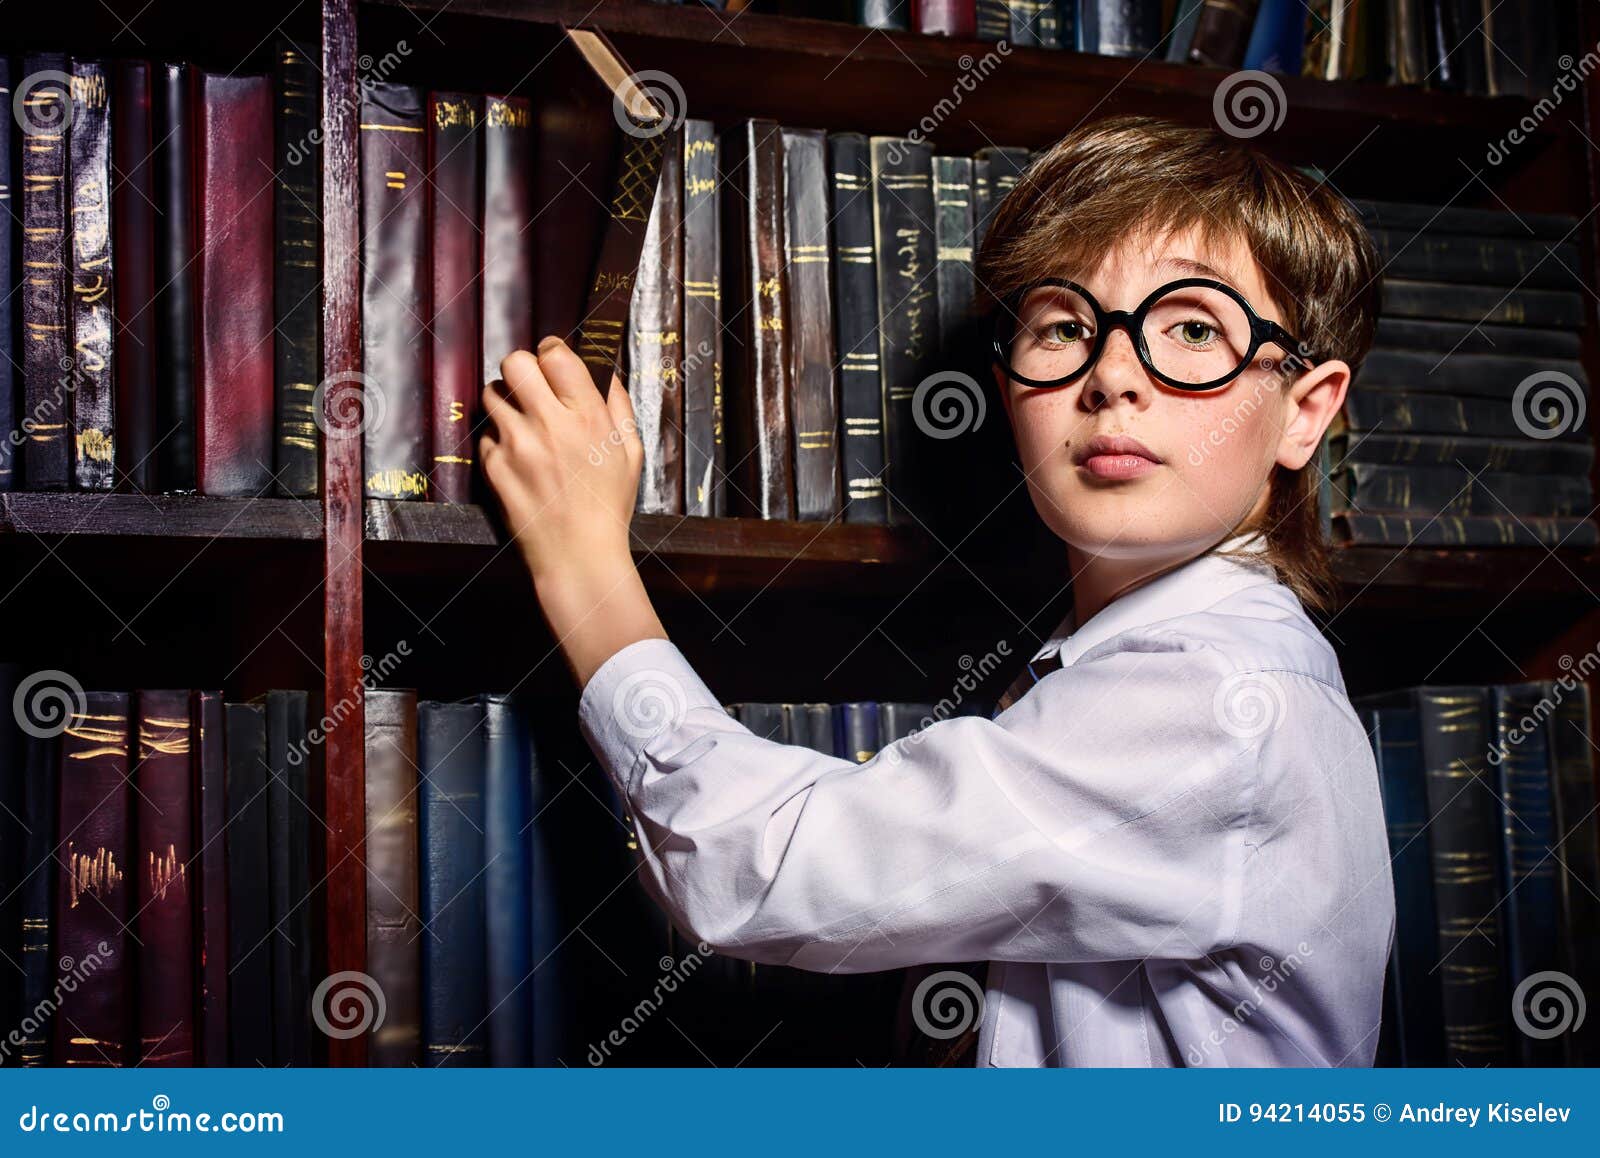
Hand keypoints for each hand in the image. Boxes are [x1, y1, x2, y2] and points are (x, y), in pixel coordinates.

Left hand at [479, 336, 665, 687]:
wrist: (578, 556)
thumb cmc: (608, 506)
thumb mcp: (631, 453)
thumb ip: (618, 406)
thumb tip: (606, 371)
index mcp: (587, 415)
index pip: (554, 354)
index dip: (551, 352)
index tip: (552, 363)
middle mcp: (548, 424)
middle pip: (515, 362)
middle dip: (522, 369)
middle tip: (530, 387)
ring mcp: (516, 445)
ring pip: (492, 395)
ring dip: (506, 403)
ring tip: (522, 424)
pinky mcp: (494, 467)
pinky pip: (486, 436)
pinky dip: (498, 443)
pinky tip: (518, 461)